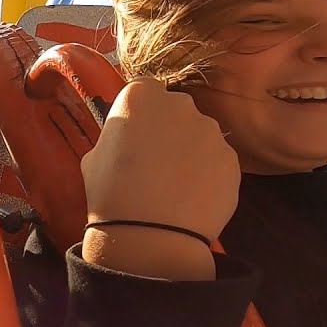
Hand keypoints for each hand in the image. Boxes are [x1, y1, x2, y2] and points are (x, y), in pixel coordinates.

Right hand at [79, 78, 240, 278]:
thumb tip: (128, 141)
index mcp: (141, 96)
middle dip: (166, 129)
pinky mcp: (232, 160)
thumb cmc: (111, 193)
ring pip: (199, 136)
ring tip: (174, 186)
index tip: (133, 136)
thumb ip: (116, 137)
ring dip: (189, 152)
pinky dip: (207, 175)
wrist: (151, 236)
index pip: (142, 90)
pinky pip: (216, 162)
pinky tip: (190, 199)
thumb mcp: (94, 156)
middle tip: (153, 162)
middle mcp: (181, 105)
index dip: (138, 113)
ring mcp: (212, 132)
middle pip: (175, 110)